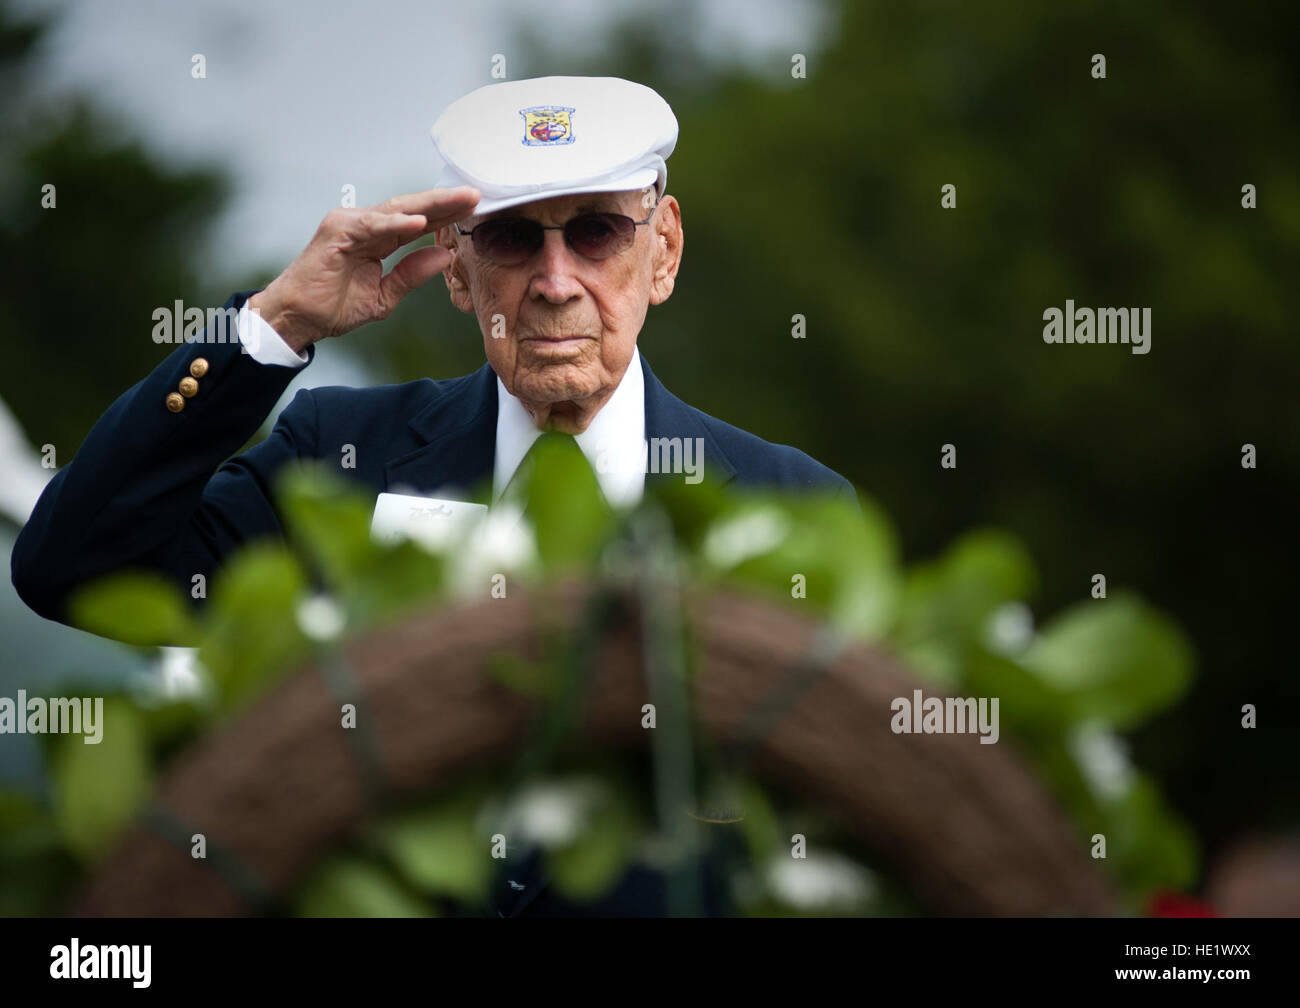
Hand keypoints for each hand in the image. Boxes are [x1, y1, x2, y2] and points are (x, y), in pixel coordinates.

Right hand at [248, 186, 480, 352]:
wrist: (297, 317)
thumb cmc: (333, 305)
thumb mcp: (384, 295)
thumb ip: (412, 274)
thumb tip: (445, 257)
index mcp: (378, 239)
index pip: (418, 223)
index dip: (446, 216)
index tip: (475, 210)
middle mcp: (365, 226)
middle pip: (411, 209)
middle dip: (445, 202)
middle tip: (476, 195)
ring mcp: (350, 224)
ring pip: (396, 210)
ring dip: (429, 205)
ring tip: (459, 201)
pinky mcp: (336, 232)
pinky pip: (372, 225)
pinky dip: (395, 222)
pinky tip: (420, 222)